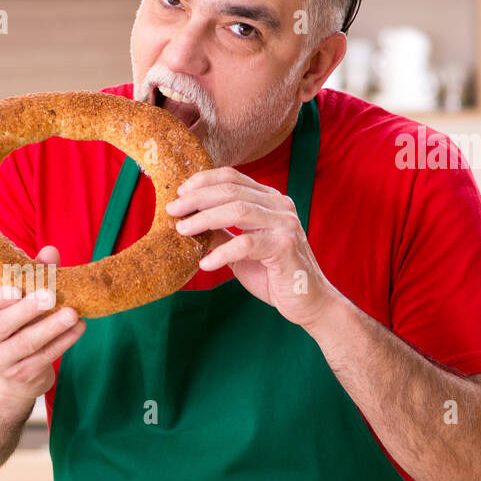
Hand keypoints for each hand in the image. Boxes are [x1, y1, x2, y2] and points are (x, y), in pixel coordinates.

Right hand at [0, 245, 85, 410]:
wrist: (13, 374)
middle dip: (28, 309)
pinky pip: (44, 357)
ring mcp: (1, 359)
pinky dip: (63, 342)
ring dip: (51, 327)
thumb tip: (50, 251)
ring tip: (73, 314)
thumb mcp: (22, 299)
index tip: (16, 289)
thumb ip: (34, 275)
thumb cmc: (18, 325)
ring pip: (26, 343)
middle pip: (3, 324)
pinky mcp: (21, 374)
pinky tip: (78, 328)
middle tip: (51, 296)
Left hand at [164, 166, 342, 328]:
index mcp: (269, 200)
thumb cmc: (272, 274)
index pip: (232, 178)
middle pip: (231, 190)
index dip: (203, 181)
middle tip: (173, 210)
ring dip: (205, 219)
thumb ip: (221, 233)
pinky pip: (246, 243)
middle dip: (197, 198)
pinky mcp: (285, 247)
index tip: (179, 194)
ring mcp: (285, 224)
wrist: (307, 301)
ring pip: (238, 210)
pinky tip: (205, 264)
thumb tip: (187, 222)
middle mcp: (279, 206)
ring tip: (183, 230)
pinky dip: (221, 253)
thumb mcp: (240, 249)